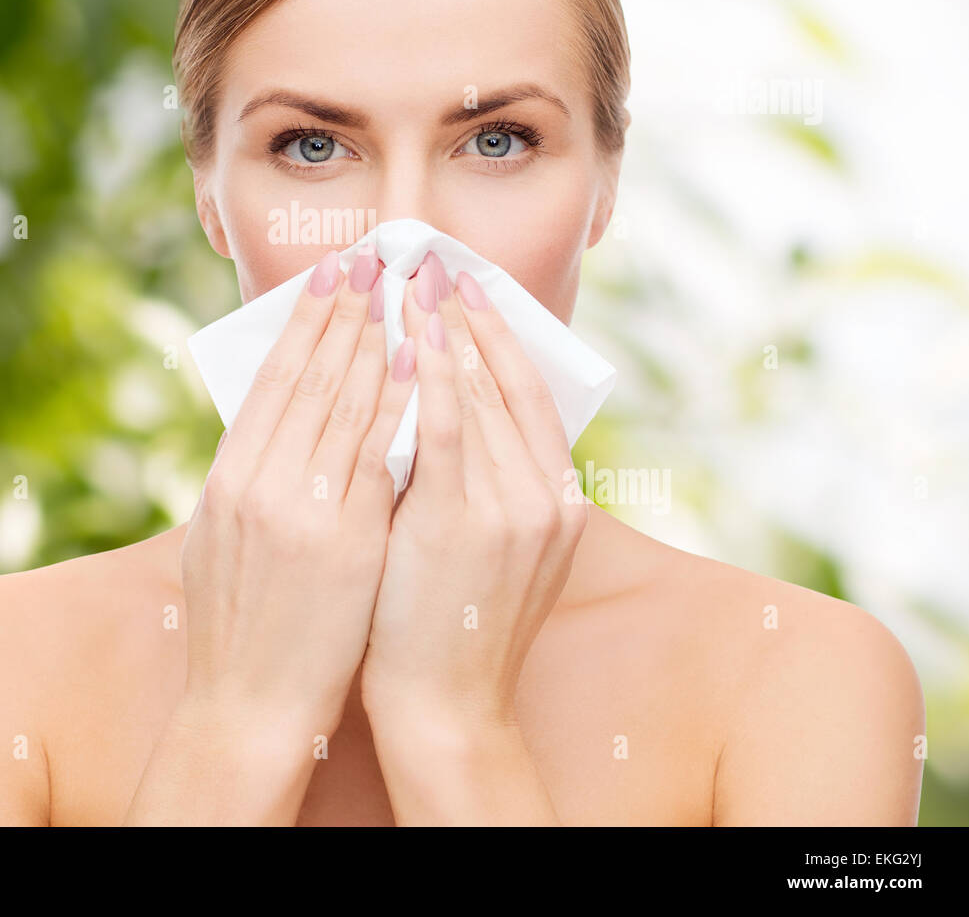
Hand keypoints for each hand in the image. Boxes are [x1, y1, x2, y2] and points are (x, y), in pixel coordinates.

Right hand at [179, 245, 417, 740]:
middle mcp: (258, 484)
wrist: (245, 705)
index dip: (303, 323)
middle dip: (344, 313)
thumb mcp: (221, 538)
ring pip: (346, 404)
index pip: (272, 381)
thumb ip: (251, 476)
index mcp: (226, 478)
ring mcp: (302, 511)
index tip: (328, 276)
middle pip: (310, 378)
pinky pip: (380, 455)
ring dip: (376, 340)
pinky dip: (399, 403)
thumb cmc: (236, 624)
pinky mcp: (346, 541)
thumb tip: (281, 421)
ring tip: (398, 291)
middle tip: (370, 259)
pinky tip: (418, 363)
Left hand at [360, 250, 588, 730]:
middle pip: (507, 381)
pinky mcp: (463, 521)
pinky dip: (430, 375)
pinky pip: (445, 428)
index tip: (471, 288)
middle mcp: (546, 495)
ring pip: (477, 394)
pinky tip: (410, 333)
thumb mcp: (494, 550)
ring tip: (412, 279)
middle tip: (438, 261)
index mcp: (558, 500)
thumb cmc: (453, 626)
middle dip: (469, 316)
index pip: (529, 394)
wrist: (447, 707)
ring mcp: (512, 508)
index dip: (499, 336)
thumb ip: (488, 484)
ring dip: (442, 329)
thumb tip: (448, 415)